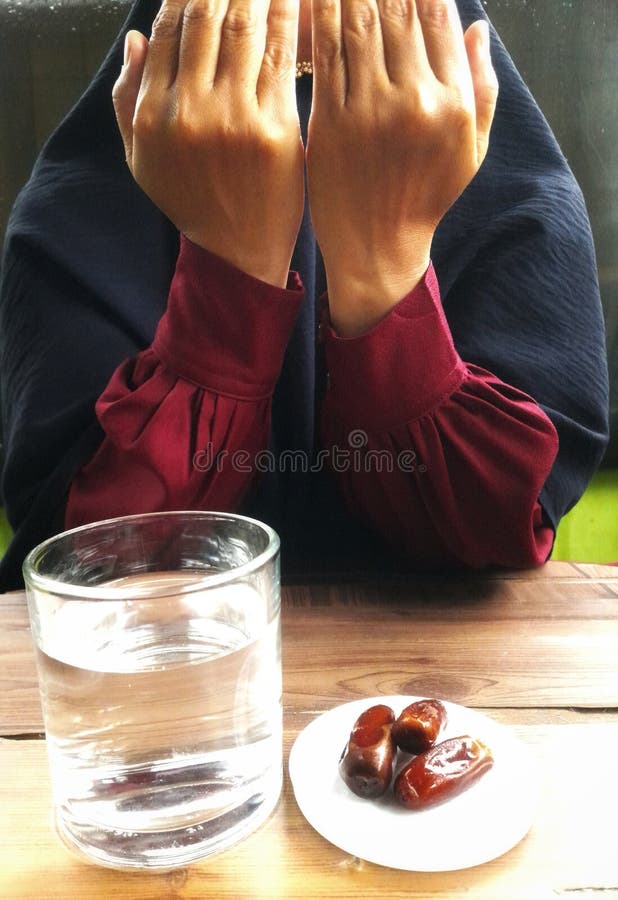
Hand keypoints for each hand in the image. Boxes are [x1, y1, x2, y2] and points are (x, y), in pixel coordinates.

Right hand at [113, 0, 303, 286]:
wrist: (237, 253)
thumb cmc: (192, 202)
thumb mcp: (143, 159)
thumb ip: (129, 99)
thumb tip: (137, 38)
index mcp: (152, 115)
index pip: (169, 28)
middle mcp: (188, 112)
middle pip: (207, 17)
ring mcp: (233, 120)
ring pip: (245, 28)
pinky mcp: (274, 130)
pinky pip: (281, 57)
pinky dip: (287, 19)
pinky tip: (293, 0)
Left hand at [306, 0, 497, 334]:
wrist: (378, 247)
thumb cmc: (426, 196)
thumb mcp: (470, 149)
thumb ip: (481, 86)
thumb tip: (477, 25)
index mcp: (453, 103)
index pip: (437, 14)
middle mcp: (415, 101)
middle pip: (396, 9)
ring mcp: (369, 111)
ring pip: (357, 23)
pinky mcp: (331, 122)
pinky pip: (325, 54)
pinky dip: (320, 18)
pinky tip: (317, 0)